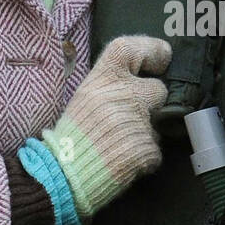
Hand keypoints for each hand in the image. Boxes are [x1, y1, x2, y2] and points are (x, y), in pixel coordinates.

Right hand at [42, 35, 171, 217]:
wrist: (63, 176)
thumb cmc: (71, 137)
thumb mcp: (85, 98)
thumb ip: (111, 86)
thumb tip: (138, 79)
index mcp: (102, 79)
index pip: (131, 49)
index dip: (150, 49)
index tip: (161, 57)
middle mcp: (123, 95)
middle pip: (157, 89)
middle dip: (153, 103)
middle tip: (133, 118)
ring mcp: (137, 122)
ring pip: (158, 124)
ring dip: (145, 134)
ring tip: (120, 145)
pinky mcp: (146, 148)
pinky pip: (155, 150)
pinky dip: (144, 157)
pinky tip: (124, 161)